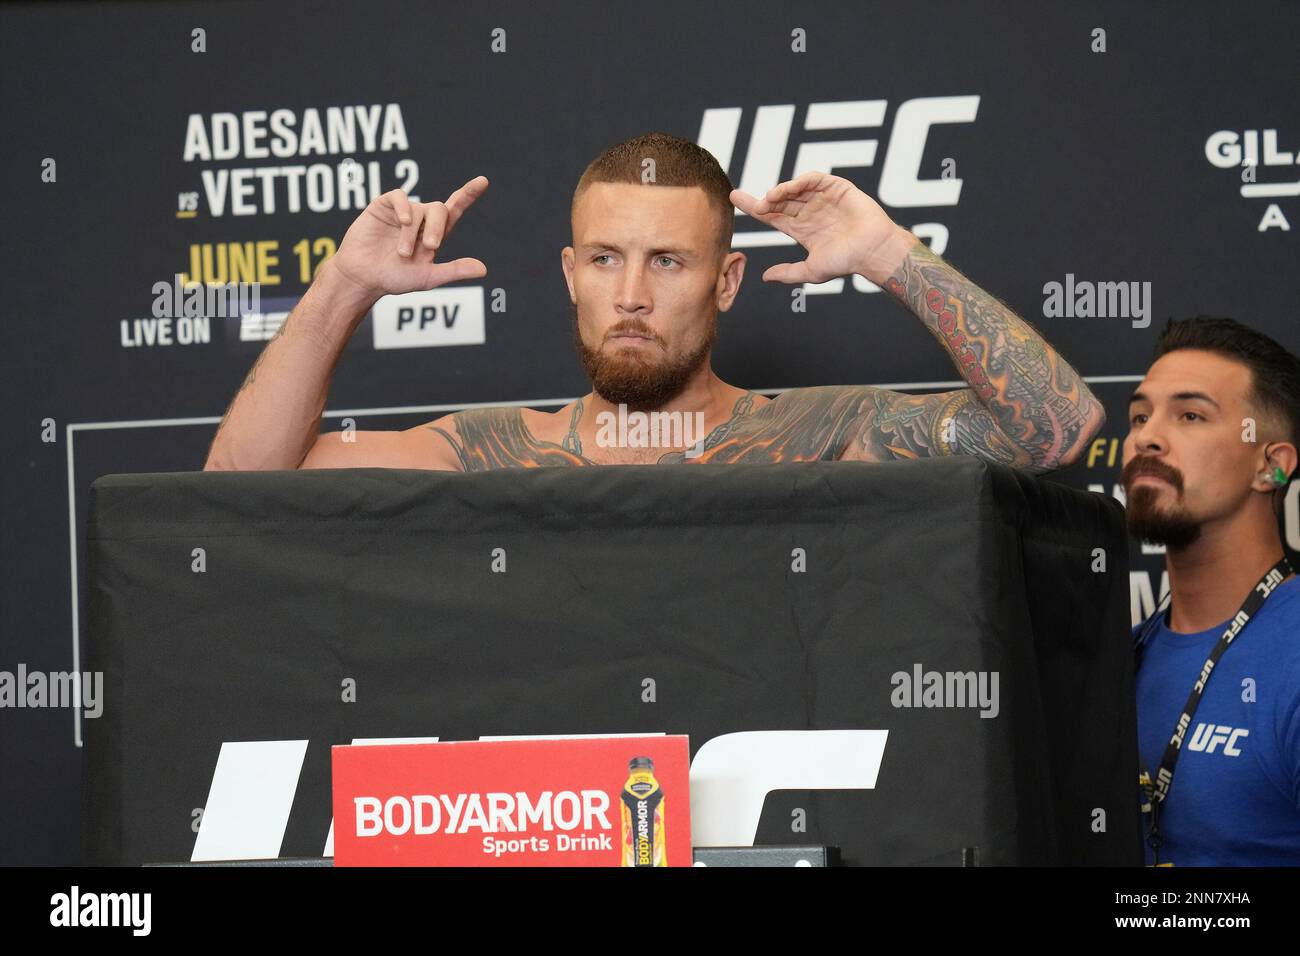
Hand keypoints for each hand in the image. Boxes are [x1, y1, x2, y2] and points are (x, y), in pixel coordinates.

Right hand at [328, 178, 488, 301]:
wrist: (363, 278)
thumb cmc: (394, 279)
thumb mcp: (428, 278)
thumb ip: (454, 271)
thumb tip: (484, 270)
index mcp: (435, 234)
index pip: (455, 209)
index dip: (468, 195)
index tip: (482, 181)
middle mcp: (421, 220)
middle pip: (439, 209)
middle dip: (437, 227)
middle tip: (429, 246)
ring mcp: (402, 211)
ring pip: (418, 210)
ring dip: (412, 233)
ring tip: (402, 253)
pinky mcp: (383, 206)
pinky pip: (399, 197)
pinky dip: (404, 207)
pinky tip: (403, 220)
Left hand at [730, 172, 911, 283]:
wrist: (872, 250)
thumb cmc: (846, 262)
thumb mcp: (811, 270)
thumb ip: (788, 273)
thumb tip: (765, 277)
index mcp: (802, 229)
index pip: (773, 216)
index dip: (755, 208)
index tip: (735, 198)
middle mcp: (810, 212)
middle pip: (779, 201)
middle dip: (763, 200)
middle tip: (750, 202)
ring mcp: (822, 199)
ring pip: (794, 189)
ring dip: (780, 192)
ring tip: (769, 200)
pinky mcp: (836, 188)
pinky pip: (813, 179)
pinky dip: (799, 181)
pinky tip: (787, 189)